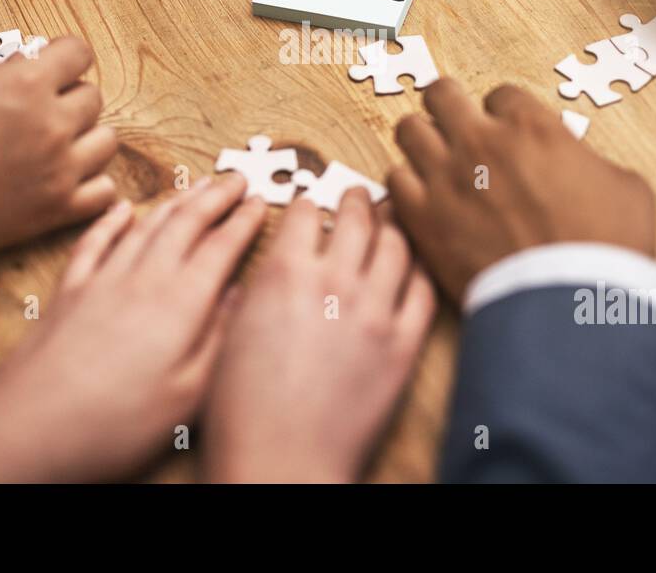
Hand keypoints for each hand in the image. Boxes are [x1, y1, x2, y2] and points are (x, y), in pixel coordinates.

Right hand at [0, 37, 119, 314]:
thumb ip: (2, 74)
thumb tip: (30, 63)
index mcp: (25, 83)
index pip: (79, 53)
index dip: (66, 58)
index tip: (56, 68)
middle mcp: (50, 122)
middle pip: (94, 98)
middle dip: (70, 101)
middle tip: (43, 114)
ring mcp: (59, 168)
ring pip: (107, 142)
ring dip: (85, 141)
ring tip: (56, 148)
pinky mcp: (57, 209)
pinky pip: (105, 192)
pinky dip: (93, 187)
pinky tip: (70, 182)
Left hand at [0, 175, 265, 481]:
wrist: (28, 427)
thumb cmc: (113, 425)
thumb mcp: (187, 397)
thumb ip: (217, 342)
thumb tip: (236, 299)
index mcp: (181, 305)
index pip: (221, 247)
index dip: (244, 221)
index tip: (261, 202)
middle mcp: (144, 280)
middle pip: (186, 223)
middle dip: (216, 196)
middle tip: (237, 178)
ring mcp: (102, 281)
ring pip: (146, 226)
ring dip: (176, 200)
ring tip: (197, 184)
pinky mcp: (69, 292)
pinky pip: (95, 242)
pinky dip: (112, 221)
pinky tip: (122, 208)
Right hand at [203, 190, 434, 482]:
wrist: (281, 460)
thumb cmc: (241, 408)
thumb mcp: (233, 329)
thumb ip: (259, 286)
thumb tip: (276, 262)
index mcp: (284, 271)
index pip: (304, 212)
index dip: (306, 202)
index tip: (309, 201)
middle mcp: (334, 281)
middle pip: (356, 218)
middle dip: (355, 199)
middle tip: (357, 194)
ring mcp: (374, 311)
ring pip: (395, 246)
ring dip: (391, 225)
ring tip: (389, 219)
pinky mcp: (402, 345)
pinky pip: (422, 291)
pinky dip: (418, 270)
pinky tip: (413, 266)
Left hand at [388, 79, 655, 302]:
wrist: (570, 302)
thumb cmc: (607, 246)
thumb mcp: (626, 188)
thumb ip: (590, 162)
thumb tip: (577, 166)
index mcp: (532, 126)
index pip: (500, 94)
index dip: (503, 113)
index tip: (506, 132)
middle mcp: (481, 142)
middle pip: (441, 94)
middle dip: (448, 106)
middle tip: (455, 126)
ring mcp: (445, 177)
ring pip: (409, 130)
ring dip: (421, 141)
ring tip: (433, 160)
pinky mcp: (422, 217)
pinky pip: (393, 179)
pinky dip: (406, 184)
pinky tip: (421, 198)